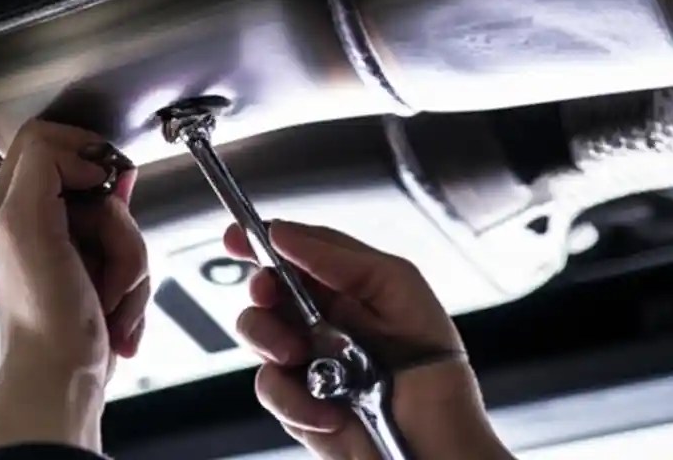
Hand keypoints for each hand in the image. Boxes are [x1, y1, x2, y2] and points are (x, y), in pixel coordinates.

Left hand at [0, 120, 148, 451]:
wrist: (60, 380)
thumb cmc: (40, 315)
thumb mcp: (26, 224)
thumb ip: (44, 168)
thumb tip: (89, 161)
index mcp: (12, 200)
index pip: (47, 137)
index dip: (83, 150)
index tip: (101, 185)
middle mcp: (40, 217)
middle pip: (103, 187)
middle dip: (118, 231)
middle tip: (100, 263)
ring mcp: (73, 247)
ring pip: (127, 226)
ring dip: (129, 270)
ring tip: (107, 301)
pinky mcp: (99, 274)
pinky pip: (136, 263)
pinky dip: (134, 295)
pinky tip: (115, 319)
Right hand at [226, 220, 513, 459]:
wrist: (436, 448)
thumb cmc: (437, 374)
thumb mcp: (400, 291)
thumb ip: (341, 258)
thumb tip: (284, 235)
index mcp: (349, 289)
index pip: (297, 252)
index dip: (260, 238)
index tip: (235, 235)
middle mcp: (322, 321)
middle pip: (266, 290)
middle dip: (261, 292)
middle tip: (268, 296)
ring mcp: (307, 361)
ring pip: (256, 335)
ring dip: (270, 342)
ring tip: (300, 358)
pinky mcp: (297, 402)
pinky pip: (268, 388)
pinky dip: (294, 400)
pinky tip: (327, 410)